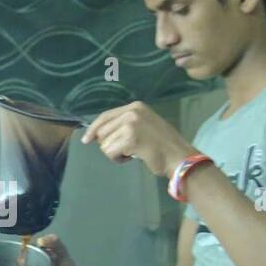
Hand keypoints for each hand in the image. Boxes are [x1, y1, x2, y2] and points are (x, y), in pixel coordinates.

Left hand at [81, 101, 195, 178]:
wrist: (178, 156)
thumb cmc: (162, 145)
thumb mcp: (143, 126)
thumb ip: (124, 125)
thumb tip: (99, 134)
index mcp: (135, 106)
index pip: (105, 116)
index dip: (93, 129)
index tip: (86, 140)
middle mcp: (132, 112)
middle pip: (102, 131)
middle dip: (109, 144)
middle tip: (126, 150)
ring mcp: (131, 124)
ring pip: (104, 144)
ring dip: (115, 153)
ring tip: (132, 153)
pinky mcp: (130, 138)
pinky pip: (110, 152)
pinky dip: (118, 159)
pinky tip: (132, 158)